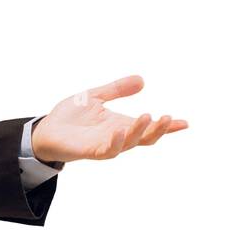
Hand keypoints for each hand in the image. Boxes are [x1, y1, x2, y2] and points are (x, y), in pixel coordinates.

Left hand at [31, 74, 187, 163]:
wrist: (45, 130)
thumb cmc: (70, 116)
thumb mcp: (96, 96)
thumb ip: (117, 89)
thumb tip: (142, 80)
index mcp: (121, 125)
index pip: (148, 127)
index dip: (167, 127)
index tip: (185, 123)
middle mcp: (116, 137)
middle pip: (144, 138)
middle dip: (158, 130)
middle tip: (168, 117)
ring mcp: (104, 145)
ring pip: (128, 143)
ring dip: (139, 132)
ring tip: (148, 116)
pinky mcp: (89, 151)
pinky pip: (106, 150)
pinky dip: (115, 142)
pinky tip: (120, 131)